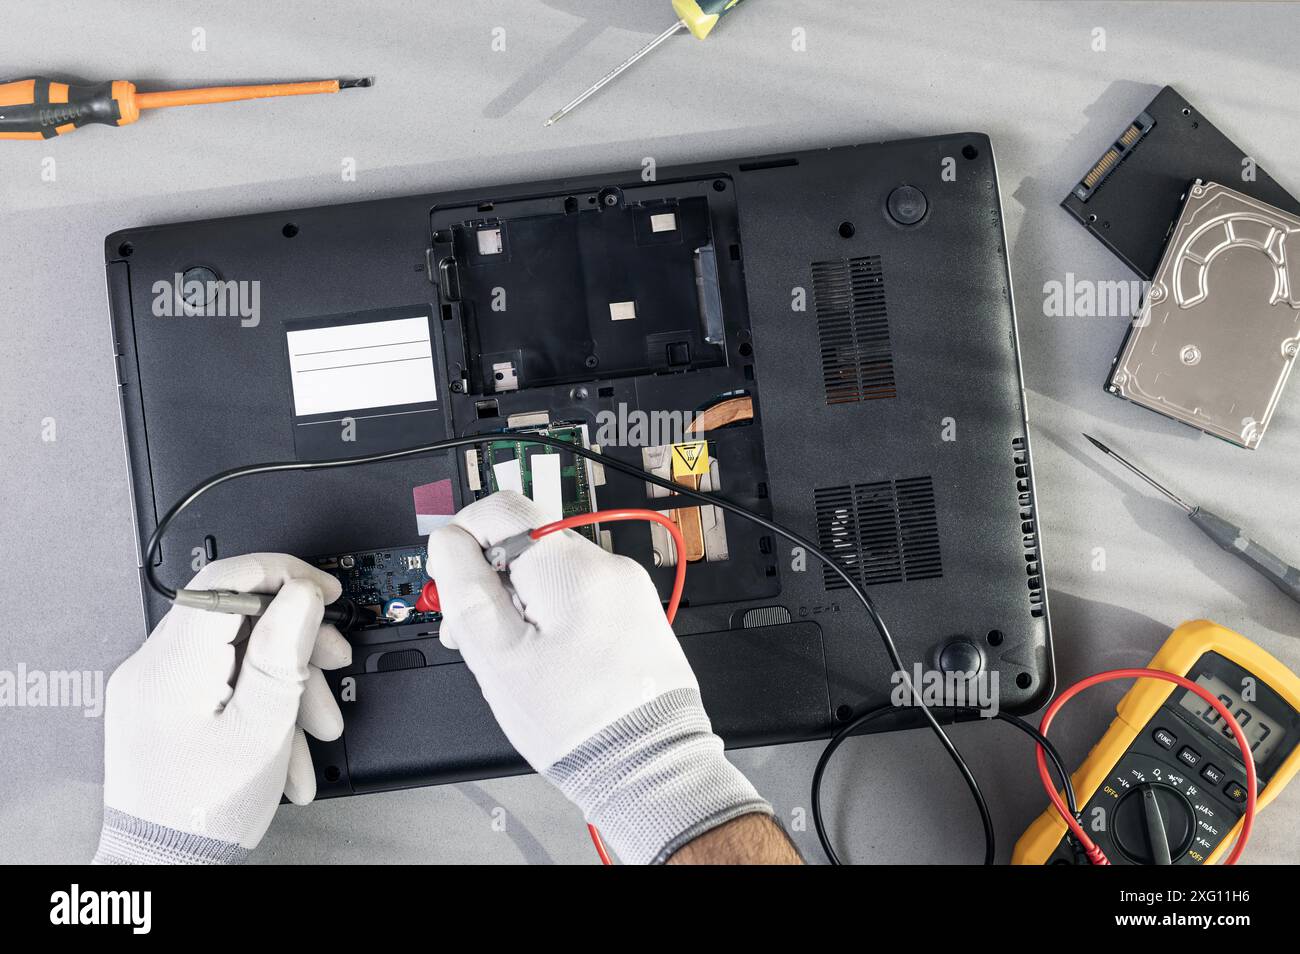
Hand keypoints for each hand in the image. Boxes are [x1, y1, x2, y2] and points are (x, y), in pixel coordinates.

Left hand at [94, 554, 350, 863]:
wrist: (163, 866)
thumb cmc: (203, 813)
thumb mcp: (261, 731)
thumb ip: (281, 655)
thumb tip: (300, 595)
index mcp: (174, 666)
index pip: (226, 578)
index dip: (285, 573)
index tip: (323, 590)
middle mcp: (153, 667)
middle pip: (239, 618)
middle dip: (297, 642)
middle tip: (332, 662)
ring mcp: (155, 687)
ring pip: (237, 653)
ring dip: (286, 683)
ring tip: (316, 725)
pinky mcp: (162, 706)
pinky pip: (221, 682)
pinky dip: (260, 704)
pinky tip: (285, 742)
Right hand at [428, 491, 770, 863]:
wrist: (646, 765)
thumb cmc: (575, 722)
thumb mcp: (498, 657)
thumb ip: (465, 588)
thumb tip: (448, 539)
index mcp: (571, 569)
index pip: (501, 508)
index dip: (463, 538)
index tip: (455, 582)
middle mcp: (607, 567)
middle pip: (524, 542)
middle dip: (490, 582)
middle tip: (477, 637)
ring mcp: (626, 589)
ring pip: (548, 571)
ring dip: (519, 603)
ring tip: (517, 658)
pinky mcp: (633, 611)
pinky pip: (577, 594)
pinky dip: (551, 617)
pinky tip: (547, 660)